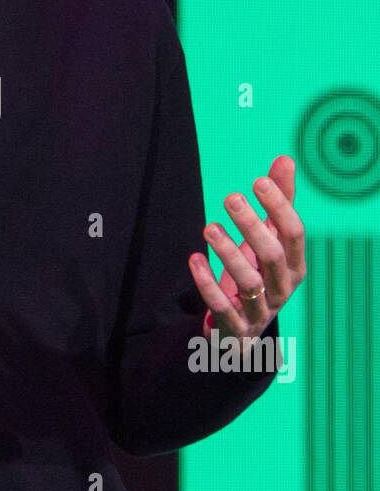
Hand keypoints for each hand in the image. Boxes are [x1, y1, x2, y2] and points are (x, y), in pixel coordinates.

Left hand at [189, 154, 306, 340]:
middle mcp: (283, 288)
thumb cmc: (257, 273)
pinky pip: (223, 307)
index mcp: (295, 265)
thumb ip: (278, 202)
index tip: (258, 181)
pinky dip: (207, 284)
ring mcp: (261, 311)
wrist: (241, 331)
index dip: (280, 207)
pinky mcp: (236, 327)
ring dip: (229, 253)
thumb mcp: (267, 240)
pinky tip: (194, 260)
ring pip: (250, 282)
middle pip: (273, 255)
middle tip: (230, 197)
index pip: (295, 233)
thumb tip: (285, 159)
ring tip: (209, 227)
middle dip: (252, 226)